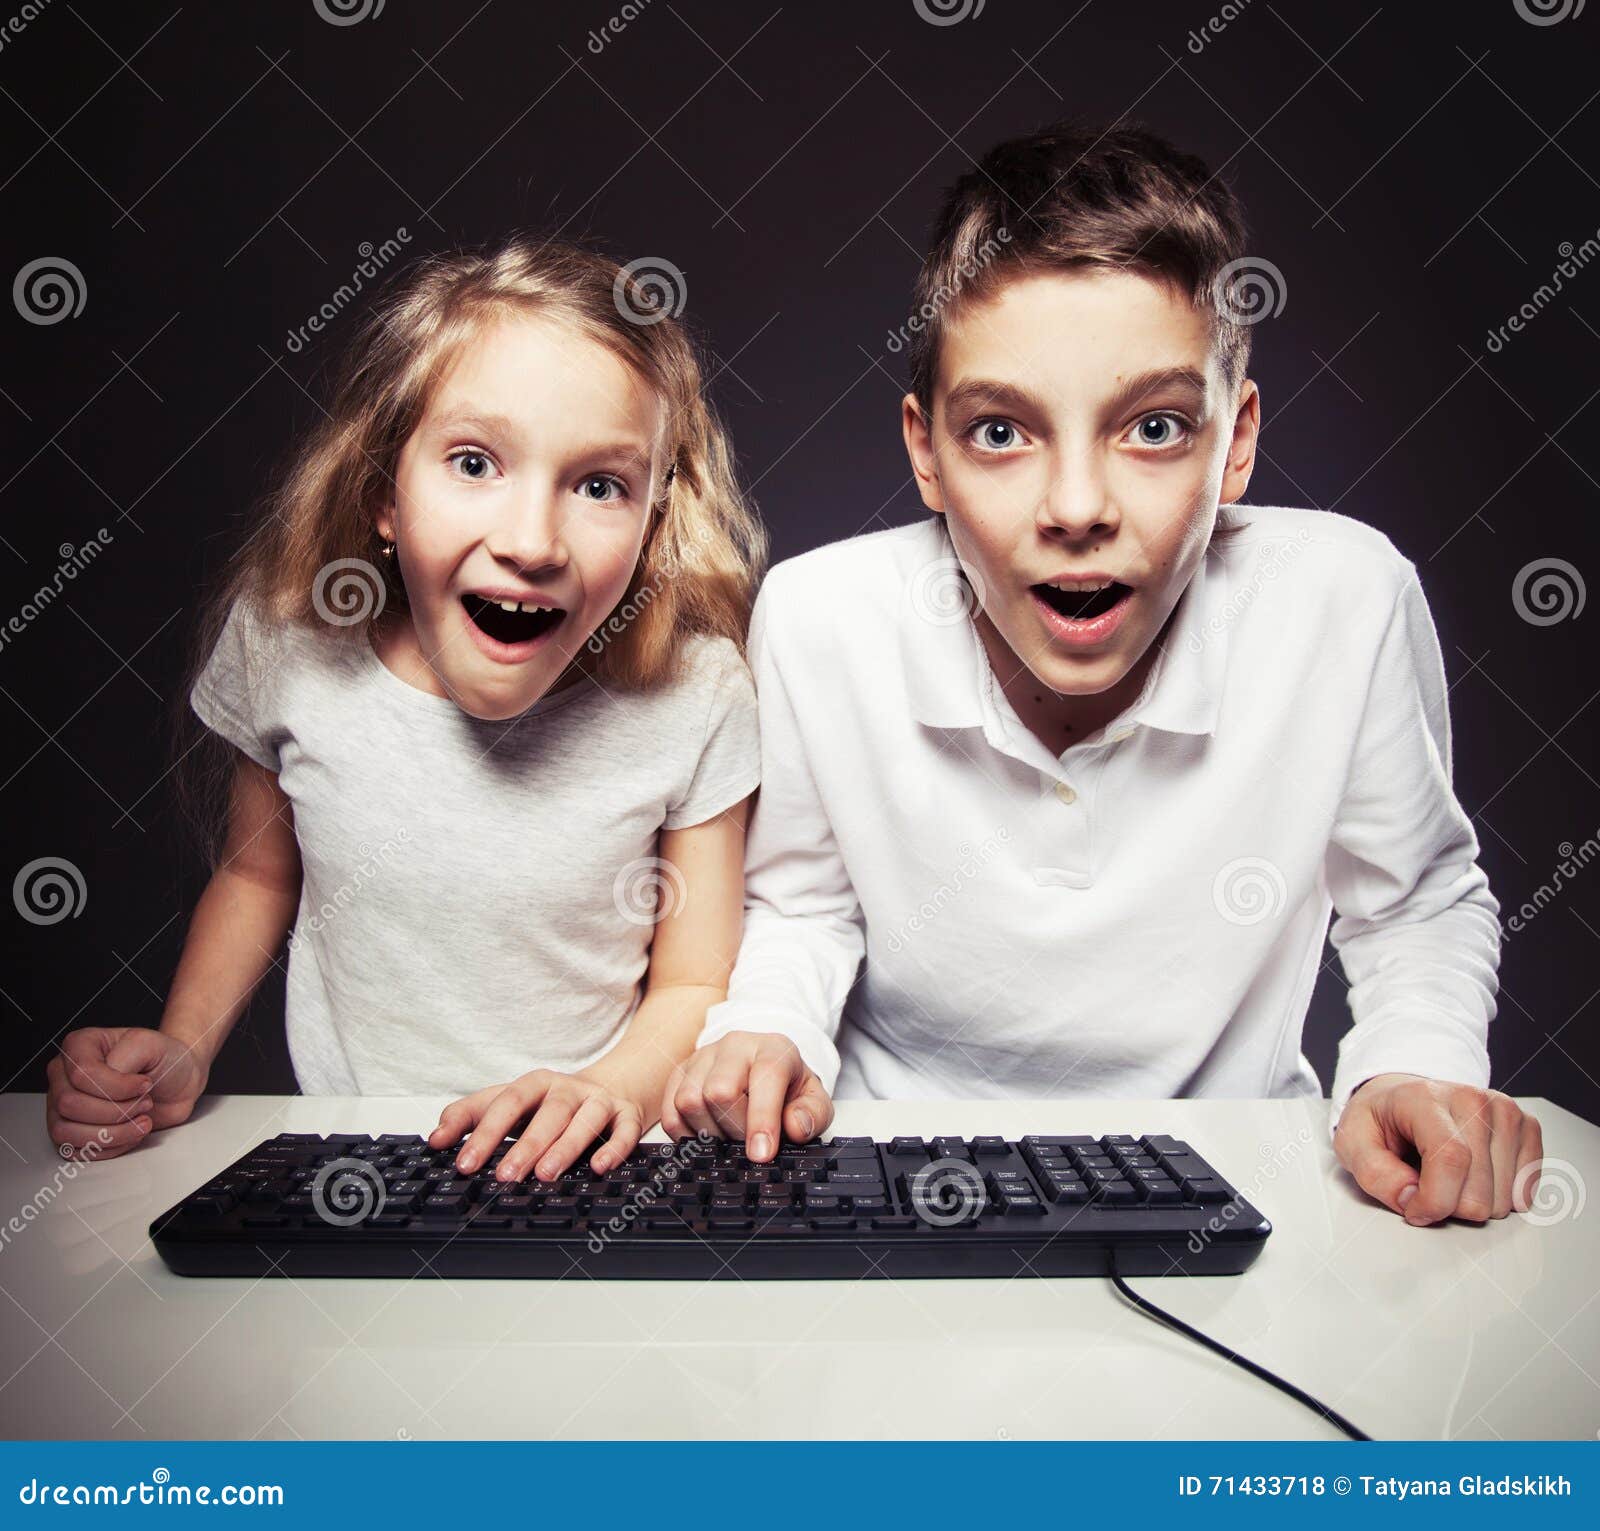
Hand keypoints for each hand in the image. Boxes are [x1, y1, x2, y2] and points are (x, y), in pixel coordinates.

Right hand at [45, 1027, 208, 1160]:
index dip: (116, 1087)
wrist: (178, 1083)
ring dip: (112, 1133)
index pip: (81, 1074)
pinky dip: (109, 1147)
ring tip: (143, 1122)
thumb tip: (109, 1075)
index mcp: (78, 1045)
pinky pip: (75, 1151)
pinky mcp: (71, 1132)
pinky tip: (132, 1133)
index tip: (146, 1084)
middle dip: (116, 1111)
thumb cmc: (164, 1059)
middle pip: (69, 1104)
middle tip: (146, 1104)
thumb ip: (128, 1054)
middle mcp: (63, 1075)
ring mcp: (62, 1106)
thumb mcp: (152, 1044)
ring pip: (66, 1131)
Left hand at [429, 1068, 645, 1183]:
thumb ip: (470, 1116)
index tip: (466, 1163)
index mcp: (536, 1083)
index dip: (486, 1132)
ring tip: (545, 1174)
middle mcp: (568, 1089)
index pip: (507, 1102)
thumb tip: (436, 1139)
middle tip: (506, 1176)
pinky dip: (615, 1148)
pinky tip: (600, 1167)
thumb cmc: (551, 1104)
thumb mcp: (510, 1103)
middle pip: (548, 1112)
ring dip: (566, 1146)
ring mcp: (599, 1101)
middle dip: (526, 1145)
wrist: (613, 1087)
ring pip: (585, 1120)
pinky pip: (625, 1131)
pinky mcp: (627, 1116)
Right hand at [660, 1031, 833, 1162]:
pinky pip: (669, 1111)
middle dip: (734, 1130)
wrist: (764, 1067)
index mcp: (773, 1048)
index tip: (761, 1154)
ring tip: (728, 1138)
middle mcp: (735, 1046)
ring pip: (689, 1100)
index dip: (762, 1119)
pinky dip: (685, 1134)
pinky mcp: (679, 1074)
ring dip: (709, 1133)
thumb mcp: (814, 1100)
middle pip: (719, 1091)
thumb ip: (813, 1114)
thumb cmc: (789, 1089)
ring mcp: (703, 1057)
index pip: (765, 1076)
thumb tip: (794, 1127)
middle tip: (748, 1145)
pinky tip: (708, 1136)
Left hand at [1334, 1072, 1543, 1223]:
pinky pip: (1525, 1190)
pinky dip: (1497, 1194)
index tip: (1414, 1210)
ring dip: (1471, 1199)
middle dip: (1448, 1204)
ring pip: (1503, 1199)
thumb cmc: (1381, 1120)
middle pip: (1479, 1192)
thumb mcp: (1353, 1143)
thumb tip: (1411, 1199)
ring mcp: (1504, 1111)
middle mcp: (1472, 1099)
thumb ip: (1375, 1175)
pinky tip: (1474, 1173)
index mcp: (1425, 1098)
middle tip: (1424, 1180)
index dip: (1434, 1201)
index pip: (1450, 1159)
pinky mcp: (1526, 1126)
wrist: (1402, 1097)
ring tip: (1446, 1171)